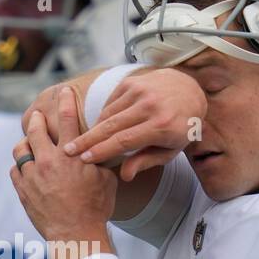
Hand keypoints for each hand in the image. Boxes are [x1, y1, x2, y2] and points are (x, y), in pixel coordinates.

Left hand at [10, 86, 115, 255]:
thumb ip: (100, 161)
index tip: (63, 91)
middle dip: (38, 118)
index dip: (65, 100)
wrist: (76, 233)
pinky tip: (25, 168)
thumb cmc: (96, 208)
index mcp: (71, 154)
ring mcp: (33, 175)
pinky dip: (20, 166)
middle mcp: (49, 160)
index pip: (67, 117)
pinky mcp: (23, 190)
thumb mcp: (107, 179)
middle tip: (39, 115)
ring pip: (20, 149)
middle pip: (36, 129)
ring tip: (28, 143)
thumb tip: (104, 150)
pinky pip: (15, 170)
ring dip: (25, 143)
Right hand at [62, 68, 206, 181]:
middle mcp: (150, 105)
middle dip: (87, 140)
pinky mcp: (132, 82)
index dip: (102, 151)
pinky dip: (104, 116)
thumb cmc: (180, 126)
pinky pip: (110, 102)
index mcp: (161, 125)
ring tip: (80, 142)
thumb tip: (124, 176)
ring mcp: (140, 90)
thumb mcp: (170, 149)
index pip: (124, 141)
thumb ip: (146, 161)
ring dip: (93, 129)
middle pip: (110, 126)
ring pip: (108, 114)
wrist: (189, 90)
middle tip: (68, 151)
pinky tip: (100, 126)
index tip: (84, 159)